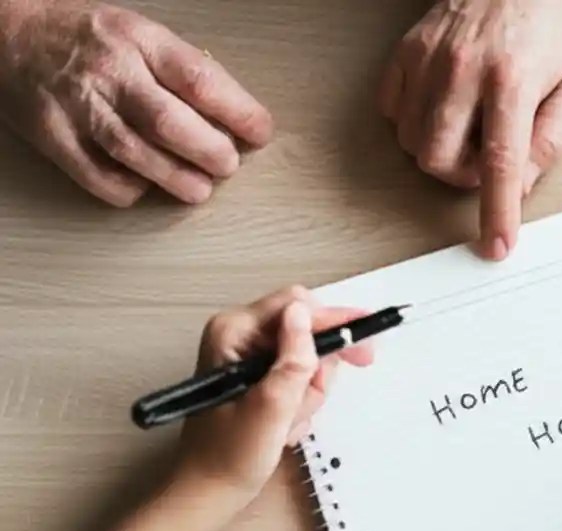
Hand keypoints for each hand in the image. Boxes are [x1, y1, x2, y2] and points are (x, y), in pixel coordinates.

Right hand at [0, 0, 272, 206]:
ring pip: (137, 155)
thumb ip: (183, 72)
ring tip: (199, 187)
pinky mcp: (54, 138)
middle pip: (170, 123)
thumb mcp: (141, 35)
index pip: (200, 79)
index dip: (239, 112)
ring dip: (178, 179)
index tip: (260, 132)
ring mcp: (79, 107)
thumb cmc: (89, 38)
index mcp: (140, 40)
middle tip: (227, 165)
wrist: (8, 33)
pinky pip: (101, 178)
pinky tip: (146, 184)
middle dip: (210, 152)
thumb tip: (236, 119)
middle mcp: (110, 72)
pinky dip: (132, 190)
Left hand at [175, 286, 373, 499]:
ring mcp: (247, 355)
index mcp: (233, 331)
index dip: (335, 322)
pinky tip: (286, 424)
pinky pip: (299, 375)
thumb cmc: (230, 455)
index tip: (365, 343)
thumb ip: (293, 357)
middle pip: (306, 331)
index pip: (297, 306)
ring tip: (290, 420)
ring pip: (307, 357)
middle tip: (307, 403)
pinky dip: (301, 401)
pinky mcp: (256, 374)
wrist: (210, 491)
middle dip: (315, 371)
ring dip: (309, 392)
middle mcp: (239, 335)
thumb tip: (305, 313)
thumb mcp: (271, 406)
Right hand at [377, 0, 561, 259]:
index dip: (497, 211)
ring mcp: (429, 59)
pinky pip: (393, 112)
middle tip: (489, 157)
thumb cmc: (552, 21)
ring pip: (414, 143)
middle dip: (465, 176)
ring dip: (442, 153)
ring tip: (470, 129)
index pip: (500, 162)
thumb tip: (521, 186)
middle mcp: (464, 69)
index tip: (496, 244)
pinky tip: (443, 112)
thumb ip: (550, 140)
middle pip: (441, 160)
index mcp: (512, 79)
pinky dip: (415, 126)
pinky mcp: (407, 51)